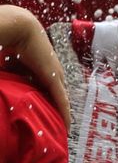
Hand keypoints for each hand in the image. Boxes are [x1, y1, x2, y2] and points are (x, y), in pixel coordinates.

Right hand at [0, 5, 69, 130]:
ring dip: (61, 117)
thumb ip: (7, 77)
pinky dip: (64, 113)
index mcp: (41, 71)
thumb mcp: (7, 66)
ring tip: (61, 132)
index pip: (46, 92)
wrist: (19, 29)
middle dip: (56, 115)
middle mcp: (52, 74)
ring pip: (61, 101)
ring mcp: (55, 75)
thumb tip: (2, 89)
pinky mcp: (54, 77)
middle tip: (55, 131)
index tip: (44, 119)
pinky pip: (61, 99)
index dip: (46, 105)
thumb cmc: (9, 44)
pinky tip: (67, 127)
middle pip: (56, 99)